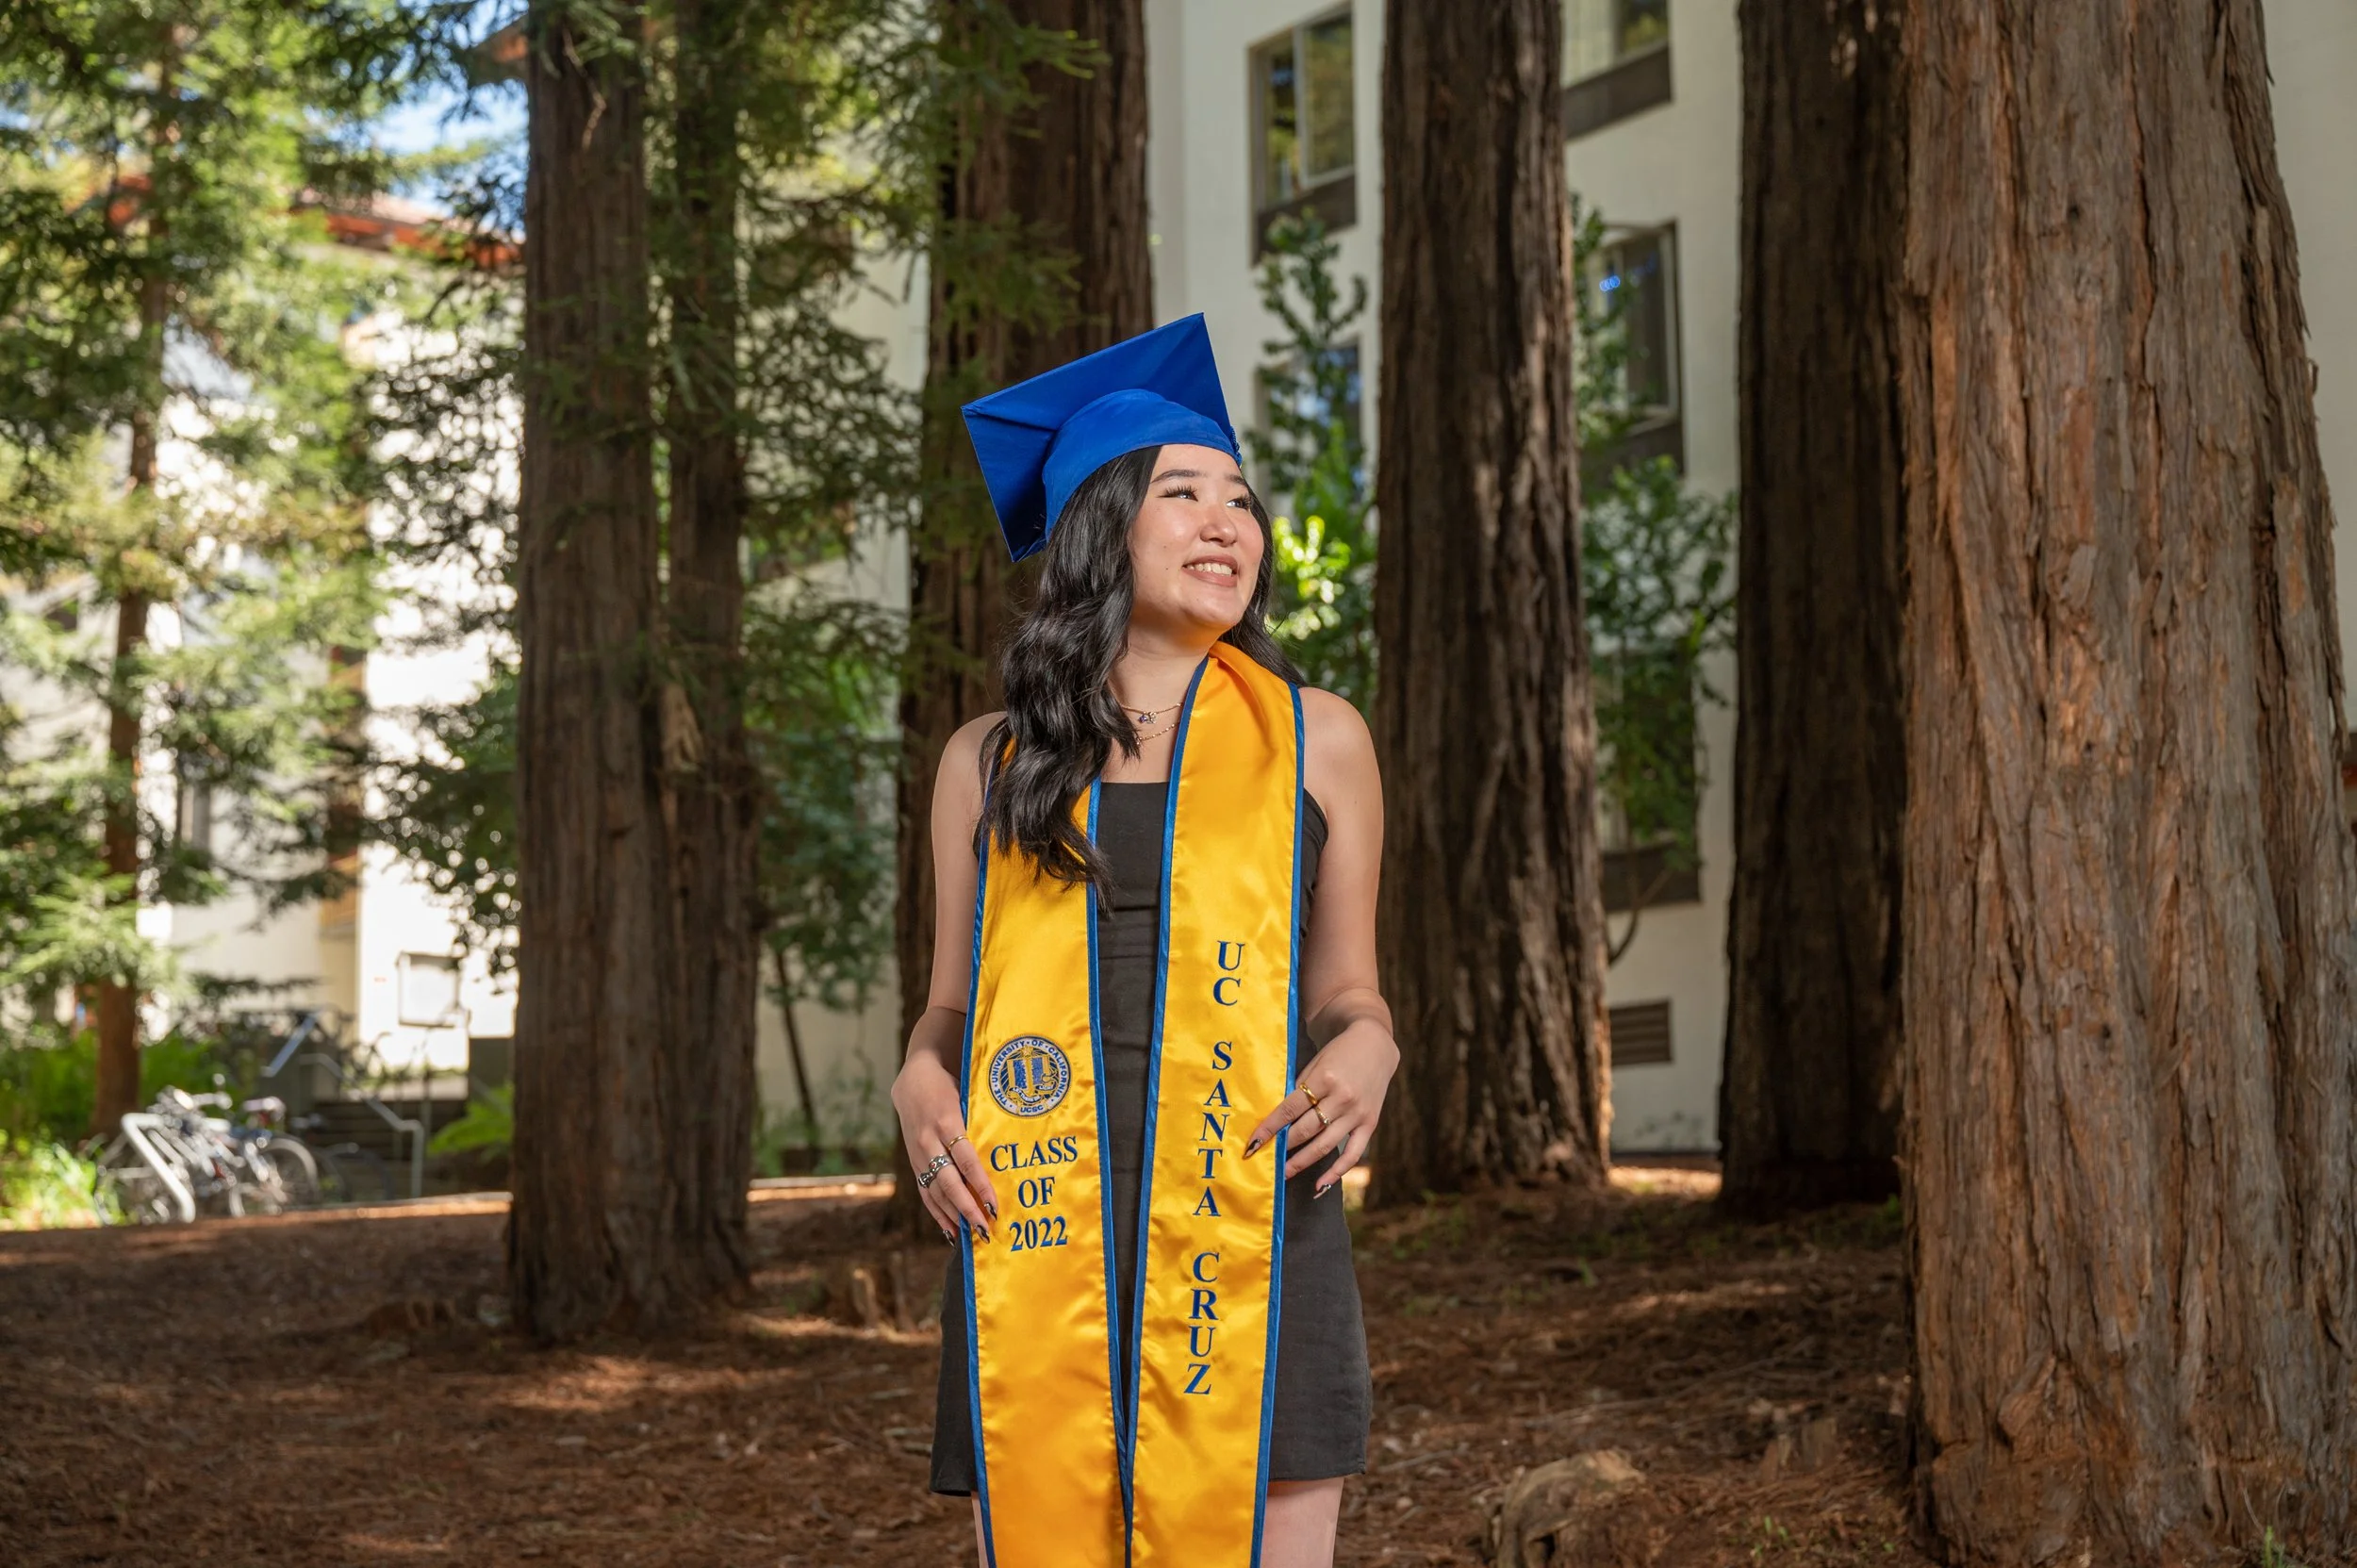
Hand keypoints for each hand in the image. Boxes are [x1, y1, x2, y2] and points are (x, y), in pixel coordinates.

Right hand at [891, 1052, 998, 1242]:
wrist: (913, 1078)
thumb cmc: (950, 1085)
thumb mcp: (966, 1096)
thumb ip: (980, 1123)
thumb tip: (1005, 1150)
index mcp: (946, 1122)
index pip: (966, 1160)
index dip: (980, 1185)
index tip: (994, 1206)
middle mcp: (929, 1141)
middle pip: (949, 1182)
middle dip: (967, 1208)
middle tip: (984, 1229)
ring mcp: (919, 1154)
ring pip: (935, 1191)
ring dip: (952, 1215)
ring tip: (969, 1236)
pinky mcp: (913, 1161)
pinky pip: (925, 1191)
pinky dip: (937, 1212)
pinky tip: (949, 1229)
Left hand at [1242, 1018, 1398, 1197]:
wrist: (1375, 1045)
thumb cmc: (1338, 1053)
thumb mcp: (1315, 1063)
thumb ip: (1299, 1089)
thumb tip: (1277, 1119)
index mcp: (1325, 1078)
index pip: (1289, 1109)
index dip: (1270, 1128)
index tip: (1253, 1143)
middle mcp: (1342, 1098)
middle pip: (1305, 1129)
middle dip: (1282, 1146)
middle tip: (1264, 1159)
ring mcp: (1357, 1113)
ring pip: (1324, 1145)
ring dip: (1301, 1162)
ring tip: (1283, 1173)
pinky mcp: (1370, 1124)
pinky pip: (1352, 1154)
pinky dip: (1336, 1172)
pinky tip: (1320, 1185)